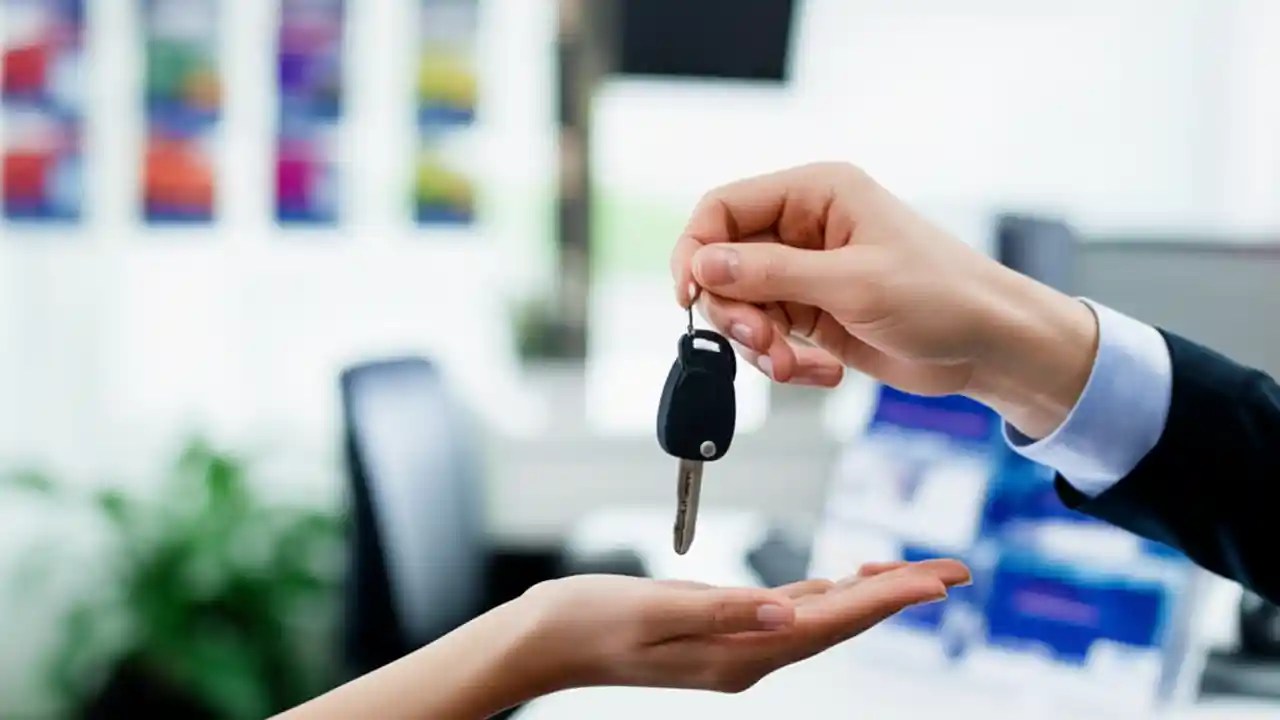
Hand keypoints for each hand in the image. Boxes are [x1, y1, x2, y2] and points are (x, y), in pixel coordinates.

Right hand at [517, 558, 969, 694]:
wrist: (546, 641)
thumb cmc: (589, 621)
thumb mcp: (652, 610)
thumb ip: (723, 611)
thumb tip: (789, 612)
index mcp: (738, 651)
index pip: (831, 620)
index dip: (889, 596)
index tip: (937, 580)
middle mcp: (747, 655)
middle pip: (841, 621)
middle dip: (898, 594)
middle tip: (951, 571)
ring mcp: (736, 647)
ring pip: (822, 617)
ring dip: (870, 594)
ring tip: (913, 572)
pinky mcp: (722, 632)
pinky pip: (792, 614)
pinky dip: (827, 595)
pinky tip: (840, 582)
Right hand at [669, 162, 1097, 437]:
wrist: (988, 346)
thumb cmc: (943, 296)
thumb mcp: (853, 282)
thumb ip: (772, 272)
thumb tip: (704, 264)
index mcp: (815, 194)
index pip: (723, 207)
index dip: (696, 249)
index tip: (690, 294)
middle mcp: (803, 229)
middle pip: (723, 262)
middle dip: (734, 310)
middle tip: (762, 341)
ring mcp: (806, 274)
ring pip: (740, 306)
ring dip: (757, 344)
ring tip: (792, 365)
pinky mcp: (812, 314)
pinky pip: (767, 337)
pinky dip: (781, 361)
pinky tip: (819, 372)